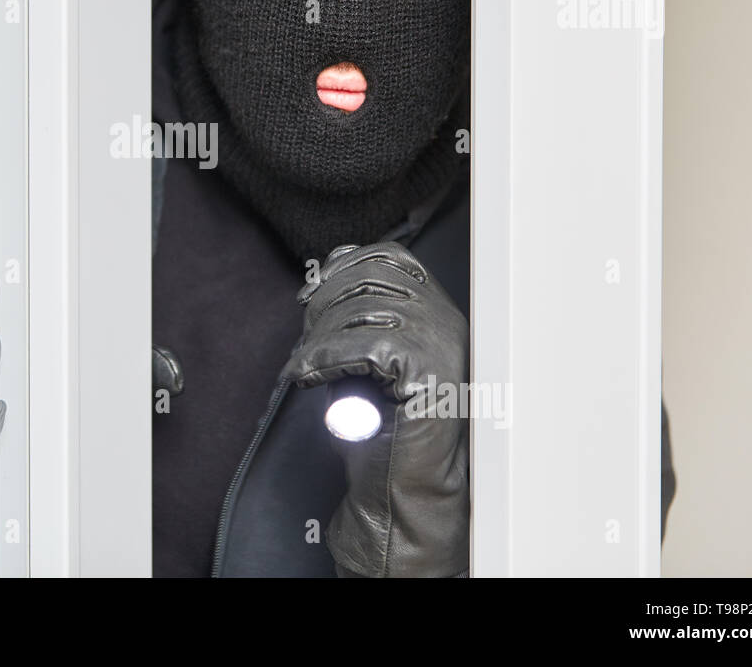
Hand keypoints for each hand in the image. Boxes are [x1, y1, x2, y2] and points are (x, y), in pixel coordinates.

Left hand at [281, 241, 468, 576]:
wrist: (404, 492)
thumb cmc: (384, 434)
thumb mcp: (365, 359)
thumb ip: (356, 316)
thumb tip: (328, 269)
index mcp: (439, 314)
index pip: (392, 258)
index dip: (343, 266)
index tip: (309, 294)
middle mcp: (448, 324)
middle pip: (373, 279)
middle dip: (325, 303)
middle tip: (303, 338)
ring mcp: (443, 346)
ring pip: (364, 310)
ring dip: (319, 334)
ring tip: (304, 364)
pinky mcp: (428, 373)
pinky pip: (362, 345)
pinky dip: (323, 357)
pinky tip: (306, 375)